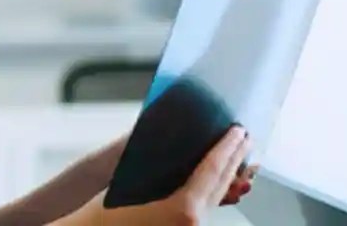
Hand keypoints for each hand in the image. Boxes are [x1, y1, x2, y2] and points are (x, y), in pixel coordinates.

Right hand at [74, 125, 251, 225]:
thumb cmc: (102, 214)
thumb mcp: (132, 181)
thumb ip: (162, 167)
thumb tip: (181, 143)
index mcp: (184, 209)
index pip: (212, 169)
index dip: (227, 146)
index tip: (237, 130)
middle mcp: (192, 224)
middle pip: (220, 185)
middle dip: (234, 159)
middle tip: (244, 137)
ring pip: (214, 199)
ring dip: (225, 175)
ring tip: (235, 156)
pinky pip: (202, 209)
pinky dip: (211, 190)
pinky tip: (212, 179)